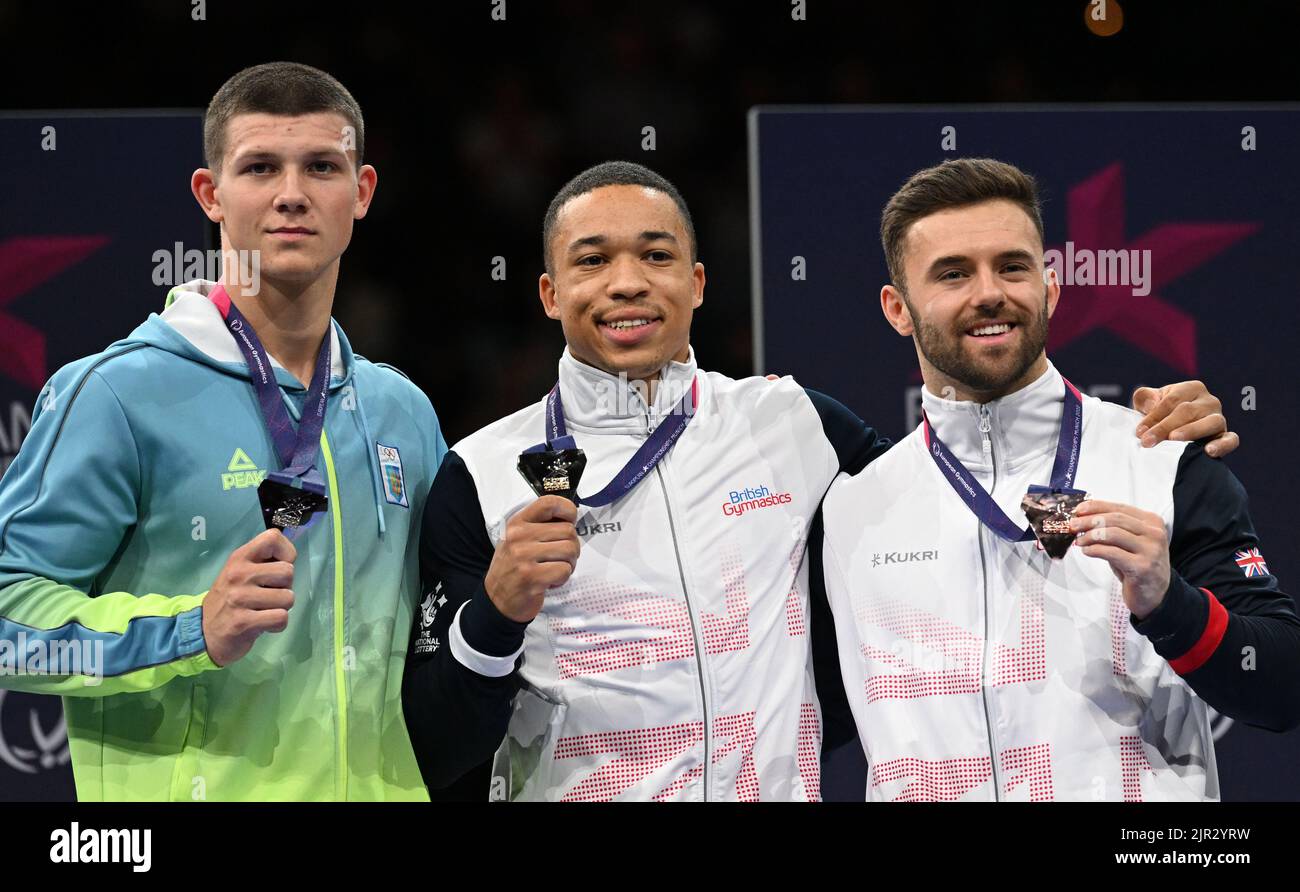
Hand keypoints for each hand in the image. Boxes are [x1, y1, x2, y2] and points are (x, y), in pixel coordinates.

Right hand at [202, 528, 296, 665]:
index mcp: (240, 557)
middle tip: (269, 595)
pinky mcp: (243, 622)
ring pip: (288, 598)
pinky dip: (278, 624)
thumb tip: (290, 557)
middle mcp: (238, 574)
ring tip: (264, 610)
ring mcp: (239, 598)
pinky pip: (281, 618)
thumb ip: (262, 562)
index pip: (273, 538)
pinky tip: (264, 624)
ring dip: (281, 608)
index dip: (286, 552)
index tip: (279, 567)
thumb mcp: (240, 572)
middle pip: (288, 572)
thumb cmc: (230, 600)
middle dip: (285, 587)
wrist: (203, 632)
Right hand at [484, 496, 579, 622]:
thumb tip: (571, 518)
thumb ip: (540, 527)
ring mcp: (523, 556)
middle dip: (572, 546)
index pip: (548, 503)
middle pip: (567, 530)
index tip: (570, 521)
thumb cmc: (513, 568)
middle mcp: (519, 536)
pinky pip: (564, 570)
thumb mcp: (518, 540)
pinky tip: (549, 581)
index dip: (568, 509)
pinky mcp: (531, 577)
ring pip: (569, 549)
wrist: (496, 600)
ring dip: (569, 563)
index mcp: (517, 523)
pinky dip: (563, 578)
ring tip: (555, 569)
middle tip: (560, 558)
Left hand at [1069, 500, 1169, 619]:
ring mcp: (1150, 550)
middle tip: (1073, 525)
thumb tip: (1083, 519)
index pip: (1120, 508)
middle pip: (1115, 519)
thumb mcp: (1128, 542)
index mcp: (1152, 522)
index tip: (1079, 509)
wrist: (1156, 594)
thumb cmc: (1138, 565)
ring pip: (1113, 534)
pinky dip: (1095, 550)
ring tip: (1080, 541)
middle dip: (1089, 521)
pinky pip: (1112, 553)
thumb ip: (1113, 528)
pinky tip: (1087, 551)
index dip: (1097, 506)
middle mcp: (1154, 534)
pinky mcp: (1142, 567)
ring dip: (1090, 536)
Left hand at [1131, 381, 1237, 456]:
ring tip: (1173, 439)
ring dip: (1190, 431)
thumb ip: (1145, 398)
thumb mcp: (1150, 402)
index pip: (1171, 401)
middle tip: (1147, 441)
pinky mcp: (1225, 436)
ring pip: (1210, 422)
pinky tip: (1209, 451)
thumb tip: (1152, 404)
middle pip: (1187, 411)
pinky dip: (1222, 445)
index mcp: (1192, 388)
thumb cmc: (1160, 415)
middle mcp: (1209, 401)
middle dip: (1164, 427)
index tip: (1139, 432)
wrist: (1173, 432)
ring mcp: (1219, 418)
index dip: (1154, 416)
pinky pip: (1231, 439)